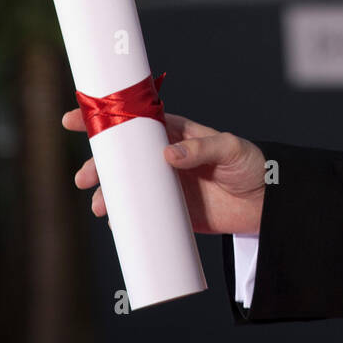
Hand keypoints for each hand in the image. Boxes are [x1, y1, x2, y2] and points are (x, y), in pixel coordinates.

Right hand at [62, 108, 266, 235]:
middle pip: (123, 157)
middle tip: (85, 177)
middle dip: (99, 164)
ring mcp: (167, 185)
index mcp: (177, 133)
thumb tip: (169, 155)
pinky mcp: (173, 212)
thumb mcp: (230, 149)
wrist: (267, 203)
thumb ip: (202, 148)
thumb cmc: (252, 165)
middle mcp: (166, 157)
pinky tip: (115, 223)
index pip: (136, 121)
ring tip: (101, 206)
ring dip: (108, 194)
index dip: (105, 118)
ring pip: (128, 186)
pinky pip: (142, 214)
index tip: (75, 119)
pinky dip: (125, 218)